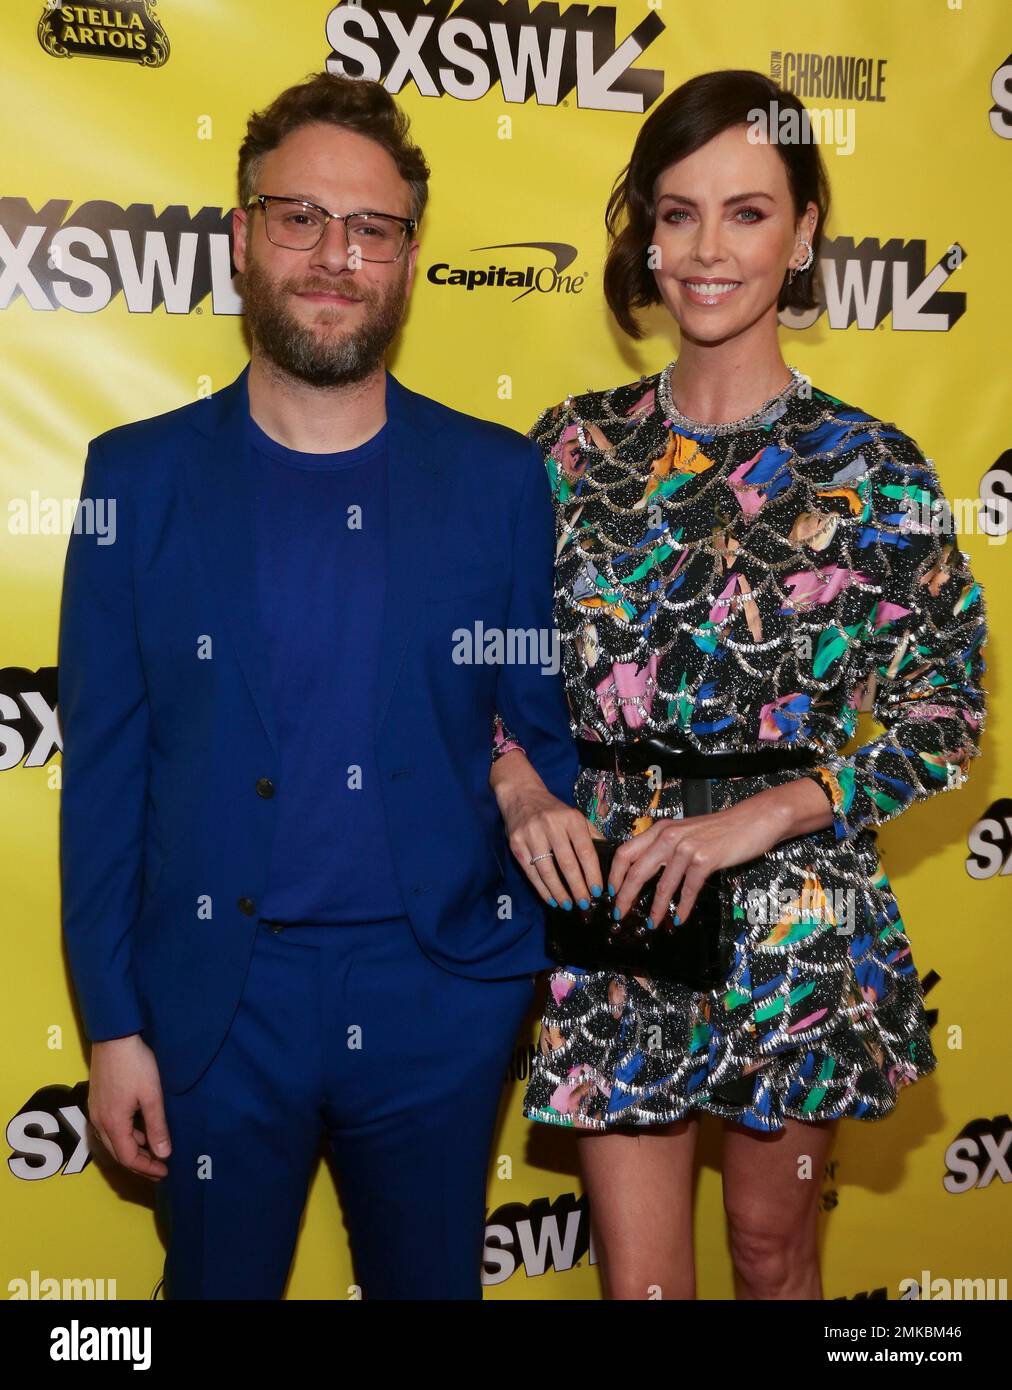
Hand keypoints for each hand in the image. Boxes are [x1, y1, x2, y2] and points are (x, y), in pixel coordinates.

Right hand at [87, 1034, 170, 1180]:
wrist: (114, 1037)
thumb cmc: (136, 1065)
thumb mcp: (152, 1096)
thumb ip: (157, 1127)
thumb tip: (163, 1154)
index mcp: (112, 1124)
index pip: (128, 1158)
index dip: (146, 1168)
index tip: (165, 1172)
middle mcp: (99, 1122)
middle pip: (118, 1154)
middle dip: (140, 1163)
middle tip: (160, 1168)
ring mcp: (95, 1111)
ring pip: (113, 1142)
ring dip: (133, 1149)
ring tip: (154, 1150)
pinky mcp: (97, 1101)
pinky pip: (110, 1129)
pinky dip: (126, 1136)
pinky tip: (140, 1130)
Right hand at [490, 748, 605, 908]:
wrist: (521, 795)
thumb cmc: (553, 810)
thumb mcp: (575, 816)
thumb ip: (592, 835)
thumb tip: (609, 858)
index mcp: (571, 819)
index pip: (585, 851)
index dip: (592, 873)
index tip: (597, 891)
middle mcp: (552, 826)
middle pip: (567, 863)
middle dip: (577, 887)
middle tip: (584, 903)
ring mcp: (532, 835)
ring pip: (547, 871)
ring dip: (559, 892)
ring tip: (568, 905)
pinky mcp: (516, 844)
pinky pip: (531, 872)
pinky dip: (542, 889)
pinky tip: (552, 899)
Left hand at [609, 778, 832, 924]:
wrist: (751, 820)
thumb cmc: (719, 830)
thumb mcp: (685, 832)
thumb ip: (665, 848)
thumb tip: (645, 874)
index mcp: (660, 829)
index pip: (625, 852)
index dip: (615, 875)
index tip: (610, 892)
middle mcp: (668, 836)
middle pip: (636, 871)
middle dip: (625, 897)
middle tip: (620, 914)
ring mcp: (686, 848)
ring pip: (663, 885)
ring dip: (656, 909)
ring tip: (652, 924)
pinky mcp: (705, 859)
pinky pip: (688, 889)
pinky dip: (683, 907)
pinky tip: (680, 918)